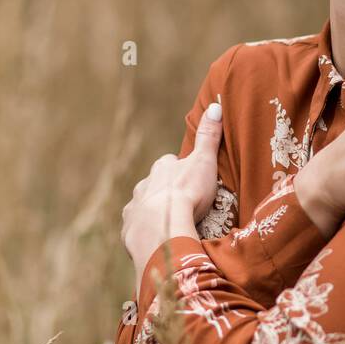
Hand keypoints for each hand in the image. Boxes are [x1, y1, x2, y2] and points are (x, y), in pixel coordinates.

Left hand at [121, 102, 223, 283]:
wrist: (162, 228)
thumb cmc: (187, 193)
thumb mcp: (204, 162)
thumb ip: (209, 136)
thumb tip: (215, 105)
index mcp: (162, 168)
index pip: (170, 163)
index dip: (180, 170)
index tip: (190, 179)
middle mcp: (144, 184)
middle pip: (154, 184)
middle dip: (164, 191)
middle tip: (182, 203)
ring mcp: (134, 207)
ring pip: (143, 205)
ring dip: (153, 211)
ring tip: (169, 223)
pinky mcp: (129, 229)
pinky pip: (136, 228)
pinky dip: (144, 231)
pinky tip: (155, 237)